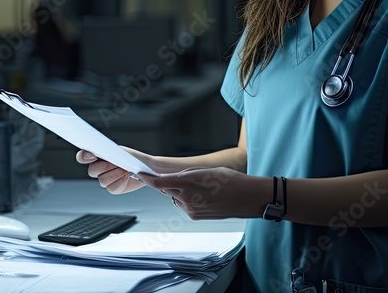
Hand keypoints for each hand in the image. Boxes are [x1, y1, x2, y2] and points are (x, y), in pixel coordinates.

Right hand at [76, 147, 154, 193]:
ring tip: (126, 169)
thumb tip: (98, 154)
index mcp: (98, 156)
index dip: (83, 156)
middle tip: (117, 162)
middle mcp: (99, 168)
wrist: (145, 169)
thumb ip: (107, 153)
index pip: (82, 157)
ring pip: (102, 181)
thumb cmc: (132, 157)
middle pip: (91, 171)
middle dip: (105, 167)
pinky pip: (112, 188)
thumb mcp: (120, 151)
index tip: (91, 155)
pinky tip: (127, 177)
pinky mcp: (113, 188)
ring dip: (115, 175)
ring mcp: (105, 178)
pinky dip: (121, 182)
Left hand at [139, 167, 267, 219]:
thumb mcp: (207, 170)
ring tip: (203, 187)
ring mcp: (191, 209)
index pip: (160, 182)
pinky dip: (189, 199)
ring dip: (182, 191)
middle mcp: (187, 198)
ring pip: (176, 197)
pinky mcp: (195, 216)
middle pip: (167, 189)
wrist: (248, 198)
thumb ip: (186, 174)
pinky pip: (185, 205)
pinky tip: (205, 196)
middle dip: (168, 182)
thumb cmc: (231, 181)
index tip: (139, 174)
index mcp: (189, 182)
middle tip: (182, 176)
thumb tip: (172, 178)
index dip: (147, 179)